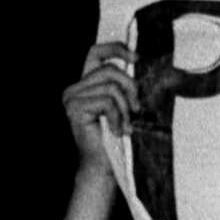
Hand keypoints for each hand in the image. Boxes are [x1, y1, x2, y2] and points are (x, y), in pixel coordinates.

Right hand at [64, 42, 137, 164]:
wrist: (103, 170)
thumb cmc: (117, 143)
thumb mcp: (125, 110)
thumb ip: (127, 91)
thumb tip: (148, 70)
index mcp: (85, 85)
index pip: (95, 53)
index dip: (115, 49)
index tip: (136, 58)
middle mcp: (74, 88)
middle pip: (109, 70)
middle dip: (130, 89)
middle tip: (137, 111)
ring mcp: (72, 98)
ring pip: (110, 87)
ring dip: (125, 109)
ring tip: (125, 127)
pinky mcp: (75, 108)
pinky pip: (107, 102)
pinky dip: (118, 118)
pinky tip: (117, 132)